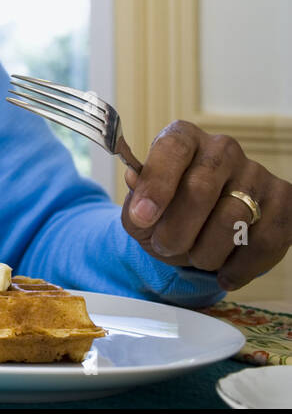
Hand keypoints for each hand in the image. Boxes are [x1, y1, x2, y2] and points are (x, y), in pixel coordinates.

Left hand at [121, 120, 290, 289]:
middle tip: (165, 247)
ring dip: (207, 252)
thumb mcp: (141, 208)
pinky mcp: (284, 199)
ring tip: (195, 258)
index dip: (156, 185)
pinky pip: (267, 240)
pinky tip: (225, 276)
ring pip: (233, 219)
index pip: (172, 149)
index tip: (143, 218)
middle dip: (176, 230)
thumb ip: (136, 198)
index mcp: (183, 138)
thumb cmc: (167, 213)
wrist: (201, 230)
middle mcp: (222, 148)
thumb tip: (135, 180)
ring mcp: (256, 172)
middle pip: (200, 189)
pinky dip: (242, 266)